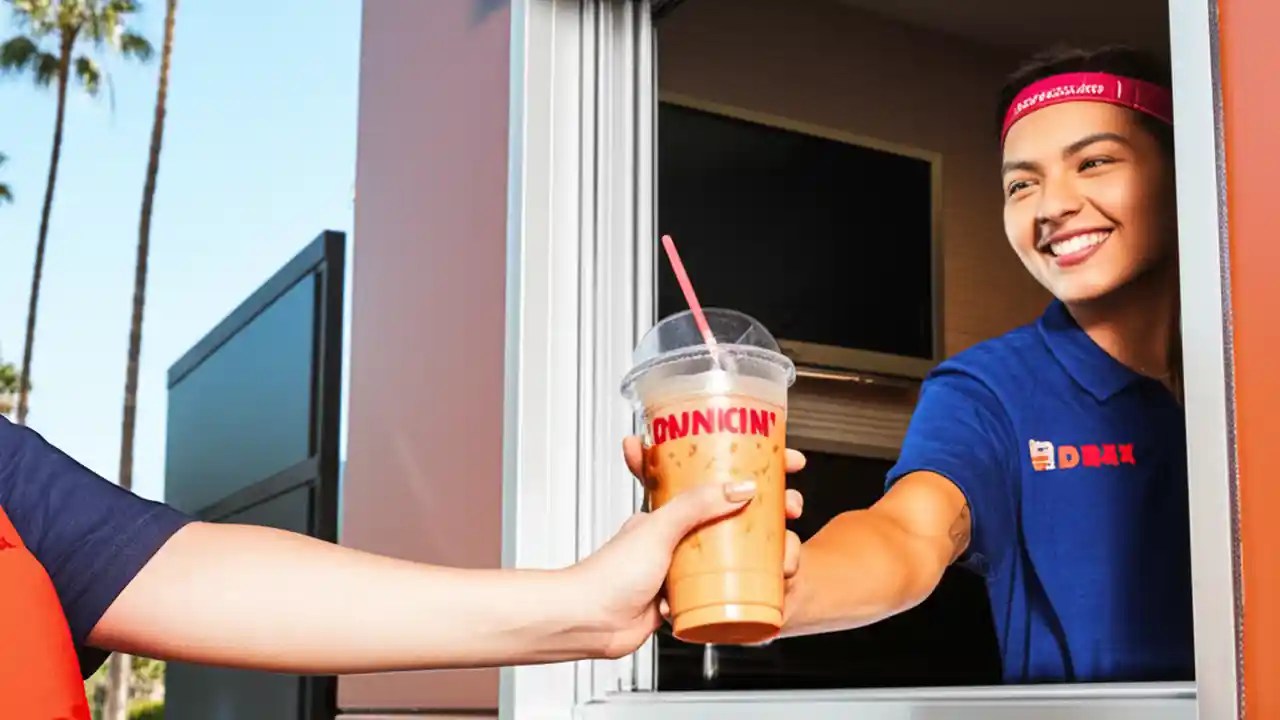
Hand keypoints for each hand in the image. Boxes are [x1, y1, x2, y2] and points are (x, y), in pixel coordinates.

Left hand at [566, 478, 764, 657]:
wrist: (589, 622)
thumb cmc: (608, 574)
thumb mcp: (660, 528)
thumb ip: (697, 505)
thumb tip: (739, 487)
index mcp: (664, 514)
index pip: (705, 489)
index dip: (732, 481)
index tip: (761, 478)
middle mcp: (669, 540)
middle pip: (718, 527)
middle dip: (745, 527)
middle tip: (773, 526)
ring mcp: (672, 571)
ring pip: (716, 563)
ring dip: (736, 565)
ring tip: (762, 563)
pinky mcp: (675, 602)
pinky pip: (707, 597)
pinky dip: (720, 598)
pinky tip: (735, 596)